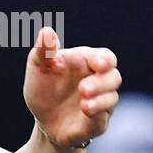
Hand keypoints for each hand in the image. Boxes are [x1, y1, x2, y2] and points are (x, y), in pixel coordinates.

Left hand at [24, 28, 121, 147]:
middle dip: (102, 82)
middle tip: (84, 88)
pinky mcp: (97, 121)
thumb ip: (44, 52)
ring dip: (100, 99)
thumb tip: (46, 31)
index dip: (104, 60)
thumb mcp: (39, 69)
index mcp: (87, 63)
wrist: (42, 120)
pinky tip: (85, 110)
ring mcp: (101, 102)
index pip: (104, 58)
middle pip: (113, 77)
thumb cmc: (44, 89)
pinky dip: (96, 113)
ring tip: (84, 102)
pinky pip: (103, 118)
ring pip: (111, 98)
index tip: (98, 64)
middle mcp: (99, 81)